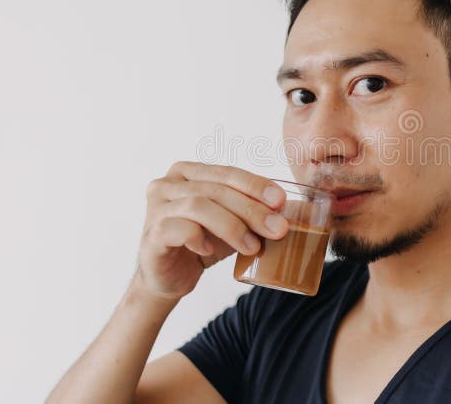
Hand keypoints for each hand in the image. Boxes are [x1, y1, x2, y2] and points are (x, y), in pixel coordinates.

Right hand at [135, 161, 288, 300]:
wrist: (168, 278)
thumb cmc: (202, 244)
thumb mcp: (233, 224)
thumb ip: (255, 213)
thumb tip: (298, 210)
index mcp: (188, 172)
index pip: (227, 172)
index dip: (256, 185)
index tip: (281, 201)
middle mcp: (168, 183)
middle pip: (217, 190)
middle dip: (252, 209)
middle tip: (277, 229)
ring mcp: (156, 207)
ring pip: (200, 206)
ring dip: (232, 226)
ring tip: (252, 247)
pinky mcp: (152, 234)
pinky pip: (179, 229)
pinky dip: (200, 238)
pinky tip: (210, 251)